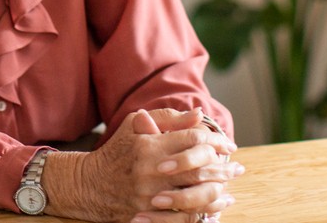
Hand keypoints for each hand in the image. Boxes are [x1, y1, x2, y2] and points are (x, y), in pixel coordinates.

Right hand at [41, 110, 241, 222]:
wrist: (89, 185)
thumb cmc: (117, 151)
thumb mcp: (134, 125)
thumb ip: (167, 119)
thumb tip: (199, 115)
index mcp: (149, 146)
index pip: (192, 141)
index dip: (214, 141)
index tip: (227, 145)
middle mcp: (150, 171)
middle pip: (198, 169)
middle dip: (223, 168)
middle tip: (237, 168)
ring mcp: (150, 196)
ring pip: (195, 196)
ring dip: (217, 192)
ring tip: (230, 189)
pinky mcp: (149, 215)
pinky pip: (183, 217)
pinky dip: (203, 213)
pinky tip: (215, 208)